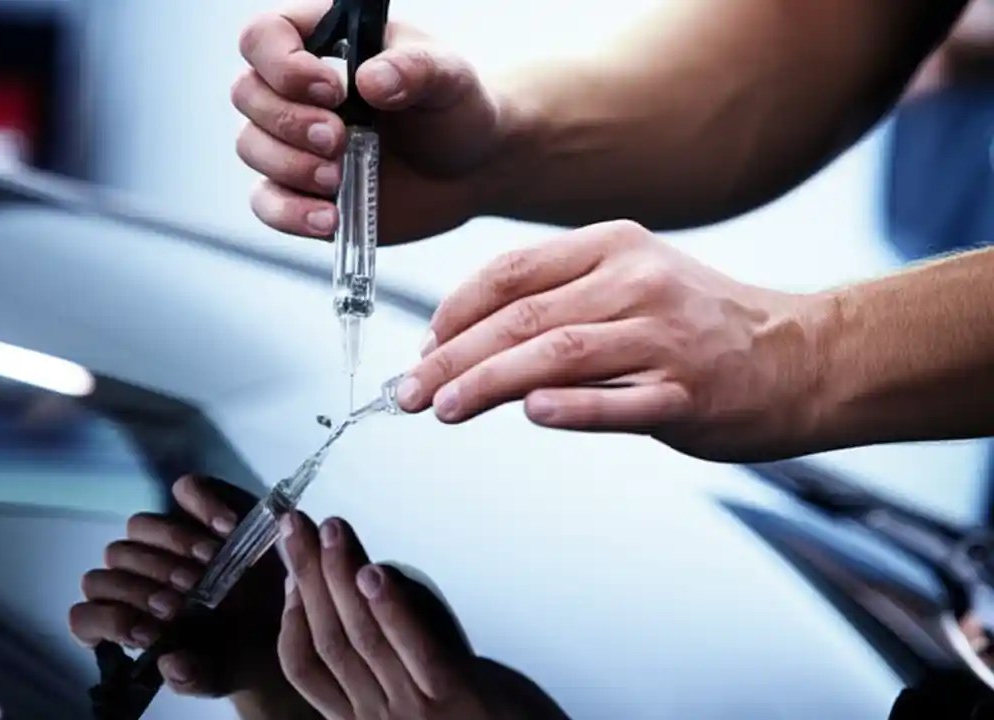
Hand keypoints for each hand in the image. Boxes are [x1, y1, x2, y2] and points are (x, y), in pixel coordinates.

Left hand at [68, 475, 286, 697]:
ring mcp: (163, 538)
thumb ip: (193, 675)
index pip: (86, 616)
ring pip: (137, 527)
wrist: (282, 623)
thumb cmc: (237, 652)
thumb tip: (171, 663)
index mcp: (126, 619)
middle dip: (145, 586)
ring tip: (209, 565)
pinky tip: (228, 529)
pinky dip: (204, 506)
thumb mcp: (217, 675)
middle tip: (184, 601)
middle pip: (111, 566)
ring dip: (171, 546)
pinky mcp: (197, 506)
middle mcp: (135, 574)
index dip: (110, 621)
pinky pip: (185, 491)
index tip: (150, 633)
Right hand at [233, 1, 503, 243]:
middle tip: (339, 138)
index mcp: (323, 42)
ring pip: (250, 147)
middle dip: (289, 122)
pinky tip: (329, 217)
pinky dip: (290, 213)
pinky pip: (266, 203)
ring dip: (290, 166)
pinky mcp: (301, 192)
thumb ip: (416, 69)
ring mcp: (294, 143)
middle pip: (247, 94)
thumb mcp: (450, 78)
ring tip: (339, 178)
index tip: (333, 90)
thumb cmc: (456, 109)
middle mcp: (297, 90)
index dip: (283, 64)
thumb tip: (371, 80)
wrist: (471, 170)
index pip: (264, 37)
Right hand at [276, 512, 495, 719]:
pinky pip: (415, 649)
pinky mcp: (452, 700)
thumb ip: (387, 660)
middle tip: (296, 526)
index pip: (303, 666)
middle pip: (327, 639)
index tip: (290, 569)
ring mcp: (411, 713)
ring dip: (341, 576)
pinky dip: (391, 608)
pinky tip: (375, 573)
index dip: (291, 614)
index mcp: (360, 718)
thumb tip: (358, 589)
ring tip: (331, 531)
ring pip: (361, 637)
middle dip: (308, 575)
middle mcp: (376, 719)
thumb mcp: (416, 699)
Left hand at [393, 220, 835, 461]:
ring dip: (490, 383)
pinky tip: (531, 412)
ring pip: (558, 355)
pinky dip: (573, 406)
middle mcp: (637, 282)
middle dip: (454, 357)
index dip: (455, 312)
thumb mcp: (630, 282)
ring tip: (444, 406)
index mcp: (614, 247)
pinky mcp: (690, 392)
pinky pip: (621, 401)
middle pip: (522, 317)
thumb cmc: (701, 325)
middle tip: (411, 391)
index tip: (423, 347)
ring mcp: (665, 338)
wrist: (803, 356)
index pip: (511, 272)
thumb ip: (558, 300)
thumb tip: (466, 339)